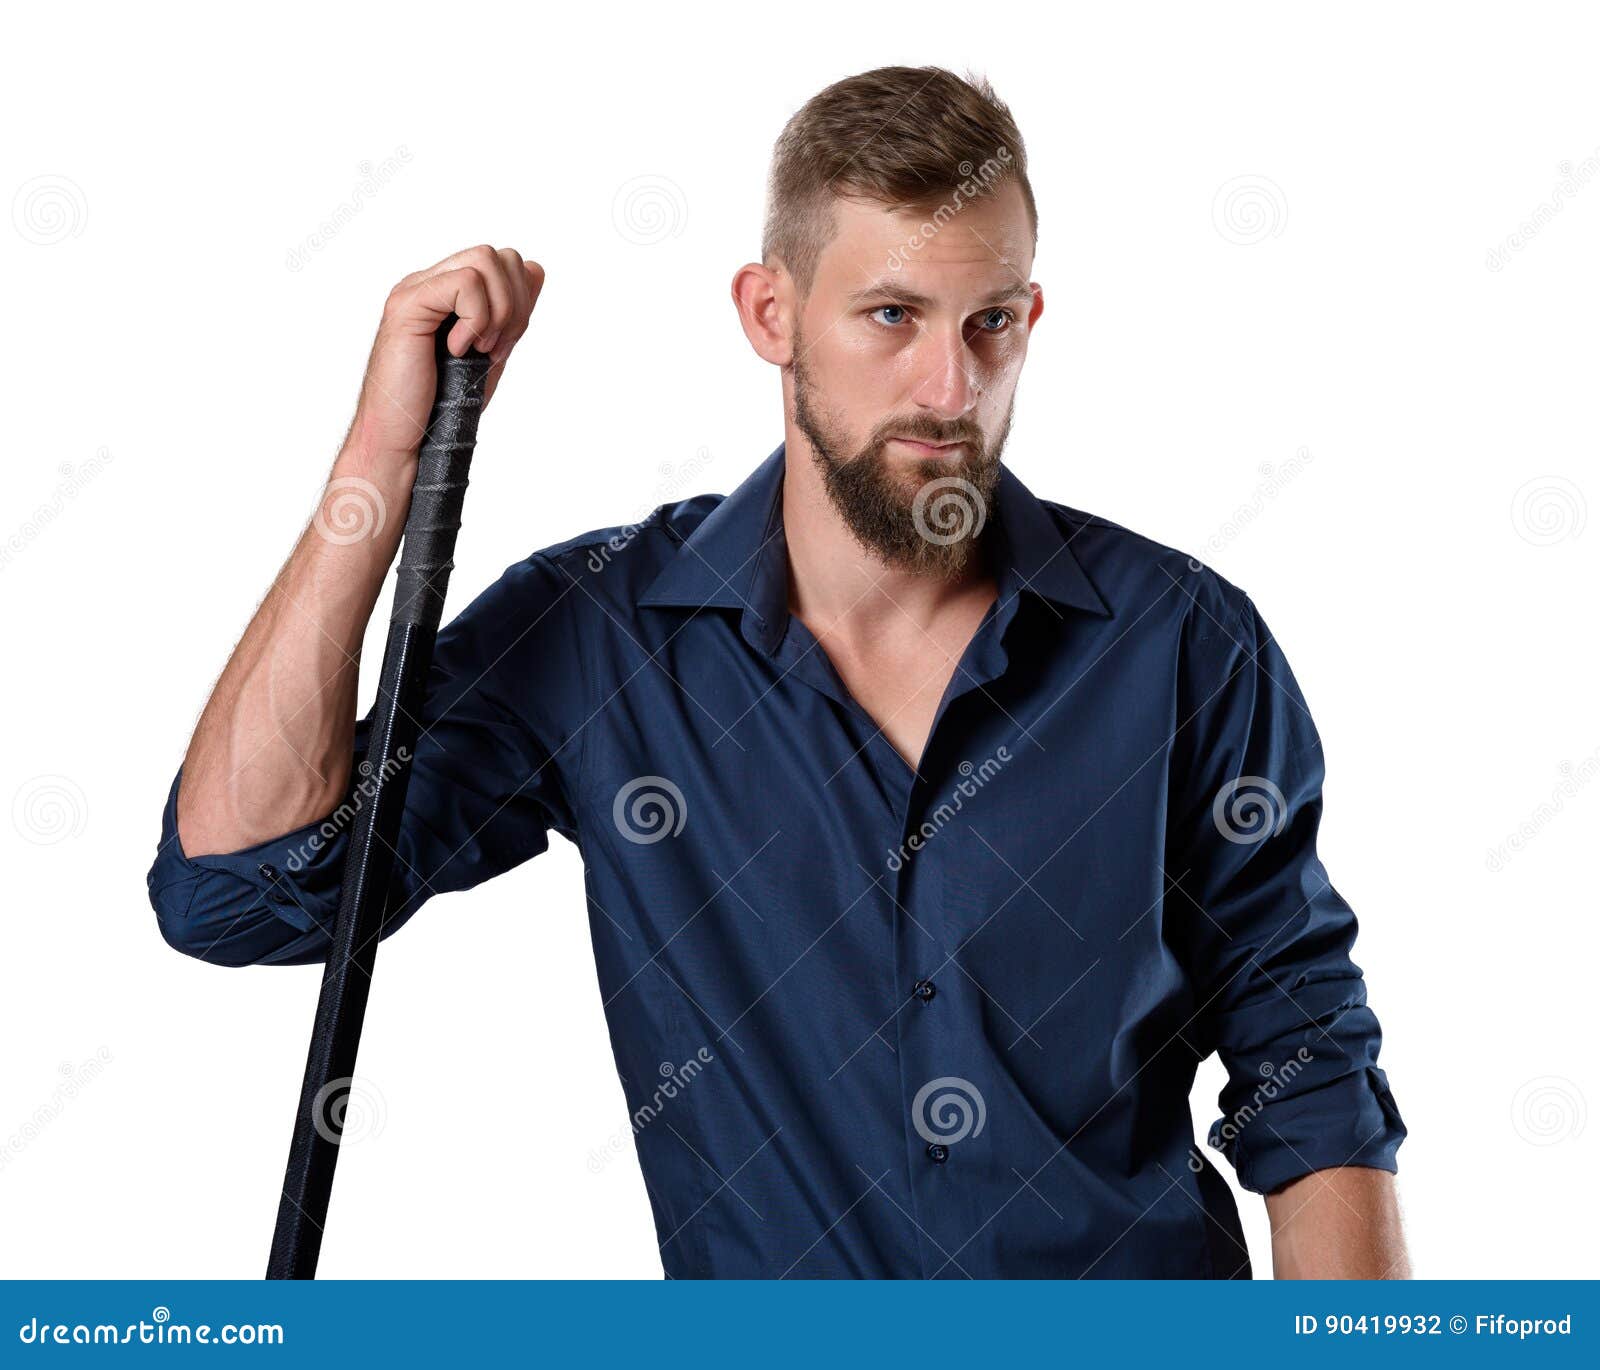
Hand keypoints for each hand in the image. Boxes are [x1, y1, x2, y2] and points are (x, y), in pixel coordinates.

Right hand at [349, 245, 543, 468]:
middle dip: (515, 306)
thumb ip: (511, 312)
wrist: (405, 439)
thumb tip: (536, 271)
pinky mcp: (408, 304)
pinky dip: (475, 320)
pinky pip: (465, 283)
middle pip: (500, 256)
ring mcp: (416, 289)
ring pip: (485, 259)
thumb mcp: (491, 350)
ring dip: (498, 312)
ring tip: (478, 349)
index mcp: (449, 293)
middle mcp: (430, 283)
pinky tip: (456, 350)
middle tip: (495, 349)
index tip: (504, 346)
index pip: (504, 263)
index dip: (520, 301)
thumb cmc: (441, 405)